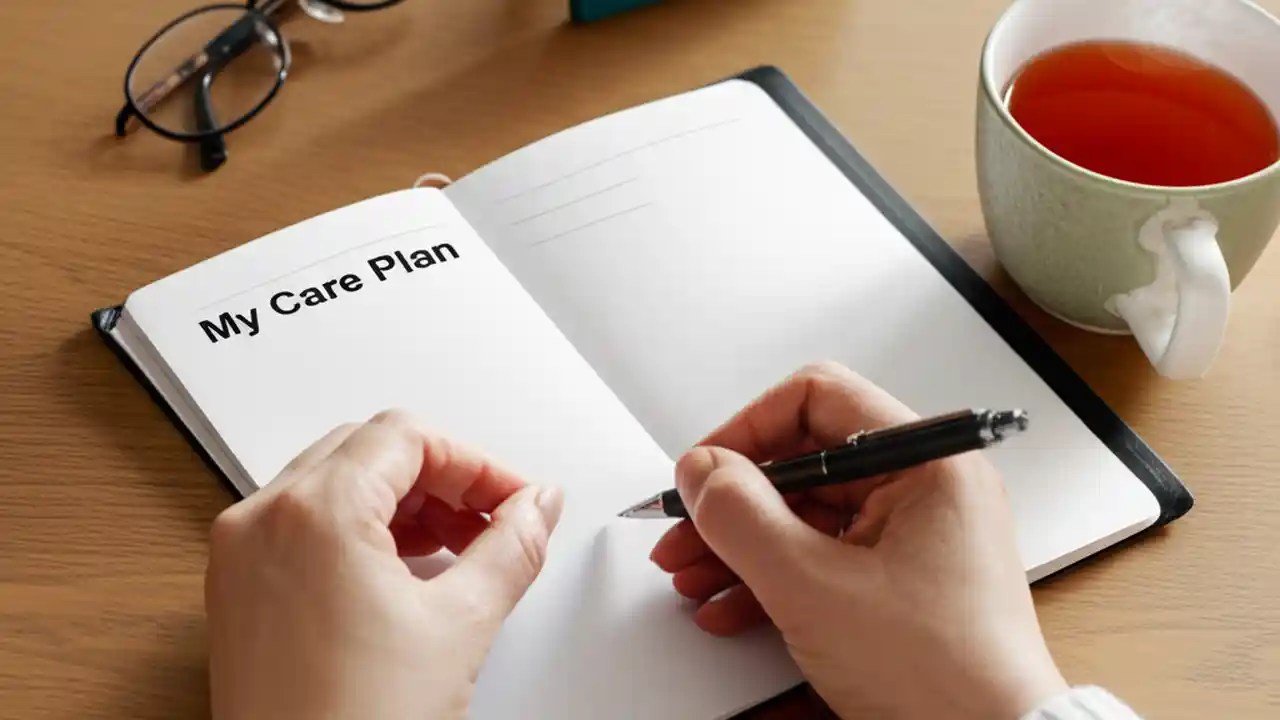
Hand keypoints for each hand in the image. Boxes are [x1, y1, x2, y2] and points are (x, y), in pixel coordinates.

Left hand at [206, 410, 562, 719]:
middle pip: (368, 451)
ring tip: (460, 549)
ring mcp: (240, 556)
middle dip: (442, 478)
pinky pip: (305, 526)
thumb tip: (537, 507)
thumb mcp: (461, 625)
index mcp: (312, 513)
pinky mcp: (238, 592)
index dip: (474, 462)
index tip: (514, 498)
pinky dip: (362, 532)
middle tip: (495, 520)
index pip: (405, 436)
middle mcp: (260, 521)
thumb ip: (512, 546)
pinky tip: (408, 573)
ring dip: (404, 503)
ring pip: (335, 484)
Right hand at [650, 362, 1067, 719]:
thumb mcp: (814, 587)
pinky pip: (824, 554)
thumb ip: (743, 517)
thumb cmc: (946, 676)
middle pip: (805, 462)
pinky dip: (774, 574)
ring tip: (695, 574)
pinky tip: (731, 605)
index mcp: (927, 463)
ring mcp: (915, 534)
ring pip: (807, 513)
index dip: (748, 429)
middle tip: (686, 530)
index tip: (704, 470)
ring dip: (743, 543)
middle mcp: (926, 488)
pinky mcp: (902, 577)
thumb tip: (702, 470)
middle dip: (734, 501)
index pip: (818, 400)